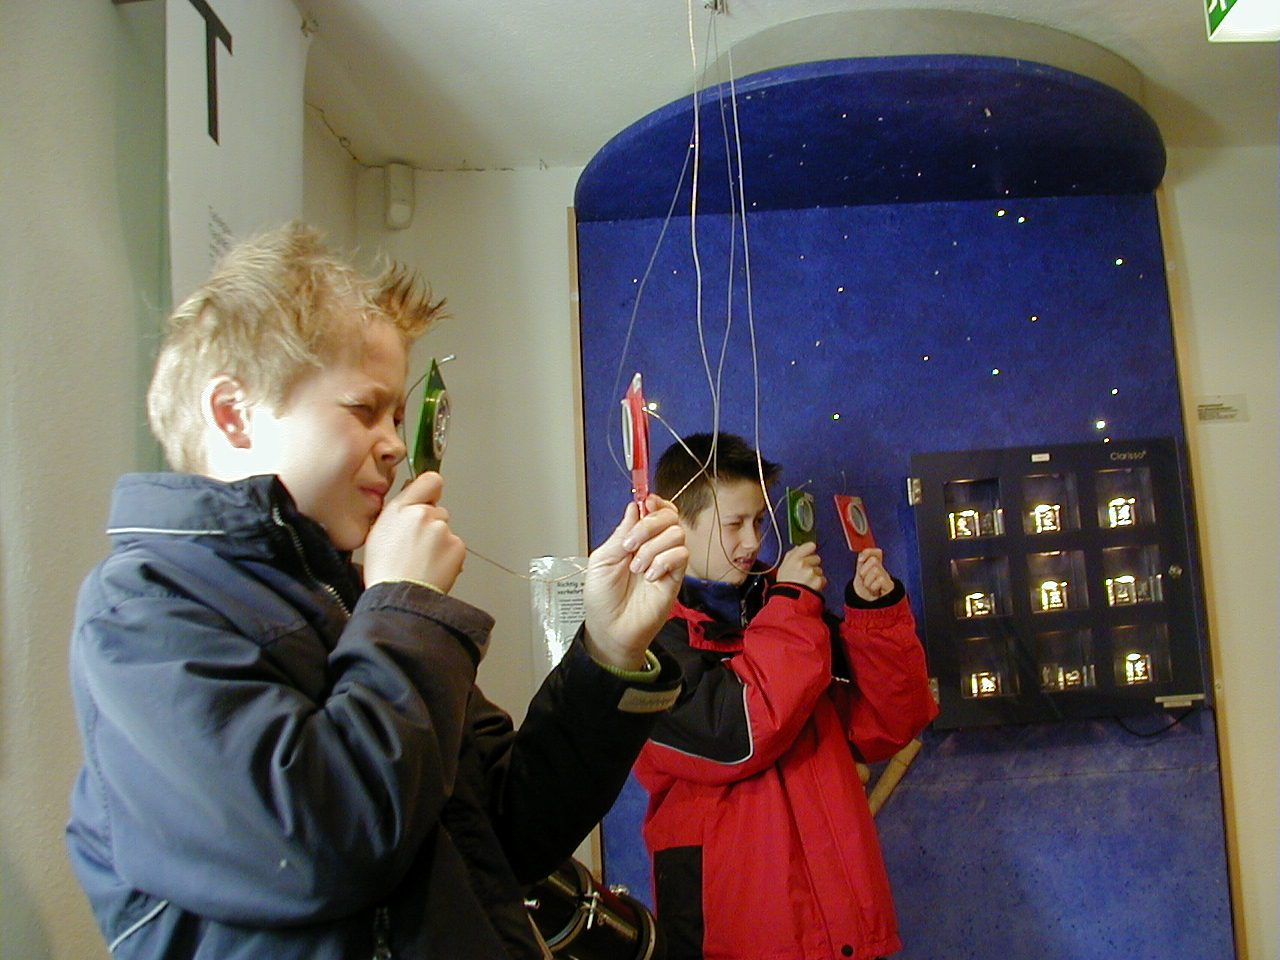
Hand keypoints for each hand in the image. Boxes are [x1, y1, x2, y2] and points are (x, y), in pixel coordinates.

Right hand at [362, 472, 465, 592]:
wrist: (399, 597)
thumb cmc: (385, 571)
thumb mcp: (378, 533)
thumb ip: (398, 511)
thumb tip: (413, 498)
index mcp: (400, 508)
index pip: (430, 481)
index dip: (431, 490)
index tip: (430, 497)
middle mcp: (423, 514)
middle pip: (437, 511)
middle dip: (431, 525)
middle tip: (416, 547)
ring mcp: (442, 529)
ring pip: (445, 530)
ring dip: (439, 542)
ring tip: (422, 562)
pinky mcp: (457, 546)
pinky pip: (455, 546)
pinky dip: (448, 556)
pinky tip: (433, 568)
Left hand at [582, 495, 688, 669]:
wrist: (610, 629)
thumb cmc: (603, 598)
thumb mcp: (602, 560)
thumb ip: (621, 533)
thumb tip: (634, 507)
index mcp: (634, 538)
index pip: (654, 510)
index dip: (654, 502)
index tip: (646, 504)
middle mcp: (653, 546)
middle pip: (669, 516)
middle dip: (650, 524)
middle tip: (631, 544)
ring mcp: (666, 561)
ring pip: (676, 534)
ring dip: (652, 548)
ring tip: (636, 568)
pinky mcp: (676, 578)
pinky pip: (681, 555)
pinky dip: (663, 561)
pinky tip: (650, 576)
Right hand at [777, 542, 826, 591]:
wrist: (787, 601)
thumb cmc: (785, 585)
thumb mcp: (783, 567)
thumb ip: (791, 555)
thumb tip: (798, 548)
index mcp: (794, 558)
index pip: (810, 546)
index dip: (810, 550)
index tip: (809, 554)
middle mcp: (803, 563)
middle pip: (817, 558)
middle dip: (813, 565)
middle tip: (805, 573)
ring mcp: (812, 572)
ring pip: (819, 570)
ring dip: (815, 575)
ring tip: (806, 582)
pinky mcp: (818, 581)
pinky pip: (823, 579)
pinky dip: (819, 584)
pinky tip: (811, 587)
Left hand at [853, 548, 893, 600]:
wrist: (869, 606)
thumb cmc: (865, 589)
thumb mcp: (861, 574)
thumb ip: (862, 562)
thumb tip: (861, 554)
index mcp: (875, 565)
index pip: (876, 552)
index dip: (869, 552)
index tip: (860, 559)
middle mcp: (882, 570)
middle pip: (874, 560)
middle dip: (864, 570)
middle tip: (864, 579)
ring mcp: (887, 578)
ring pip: (876, 570)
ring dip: (868, 581)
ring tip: (869, 587)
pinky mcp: (891, 586)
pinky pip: (880, 580)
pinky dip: (873, 586)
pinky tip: (875, 591)